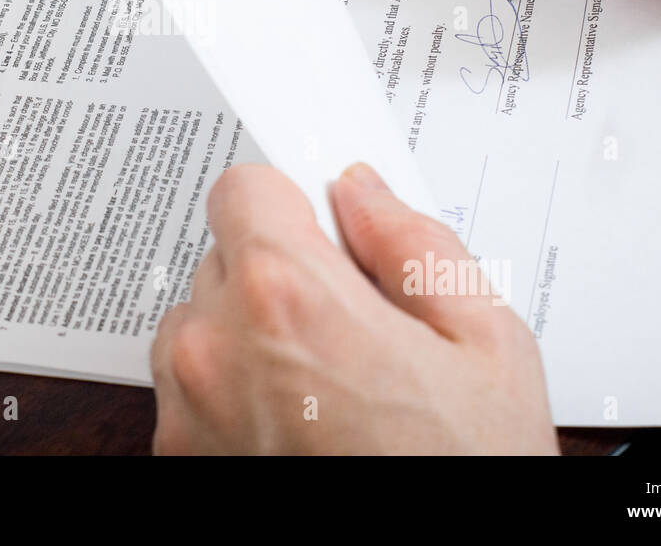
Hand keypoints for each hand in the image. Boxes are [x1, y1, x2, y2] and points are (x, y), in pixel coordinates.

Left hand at [150, 162, 557, 453]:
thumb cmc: (464, 475)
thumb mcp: (485, 344)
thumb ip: (413, 244)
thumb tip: (364, 192)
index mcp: (288, 298)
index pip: (244, 185)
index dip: (291, 197)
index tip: (315, 214)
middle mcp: (214, 349)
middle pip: (225, 256)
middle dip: (282, 271)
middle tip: (352, 322)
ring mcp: (186, 411)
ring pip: (202, 322)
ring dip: (251, 334)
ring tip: (329, 388)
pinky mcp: (175, 459)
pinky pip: (192, 387)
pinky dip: (234, 392)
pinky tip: (301, 426)